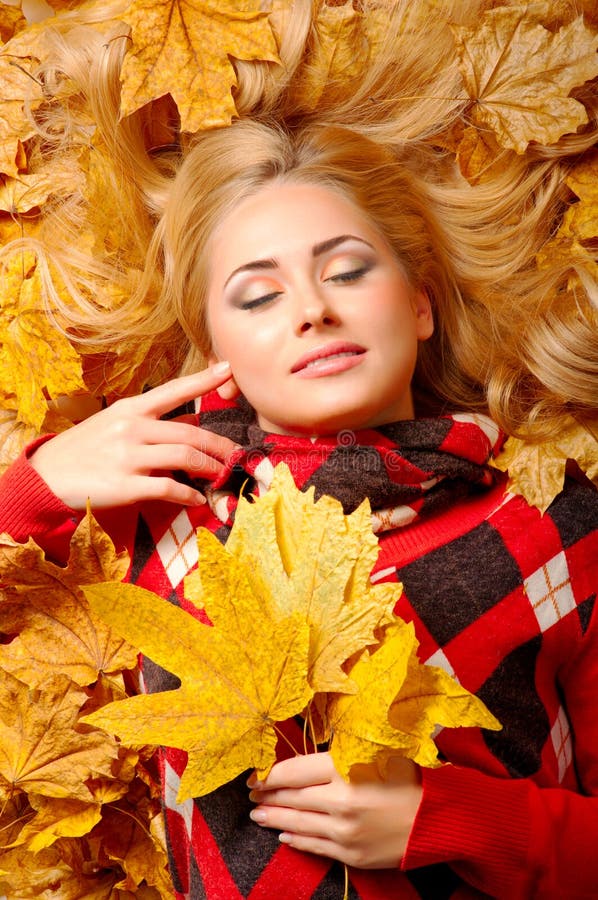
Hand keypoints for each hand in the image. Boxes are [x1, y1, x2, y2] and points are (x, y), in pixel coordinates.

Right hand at [30, 362, 239, 509]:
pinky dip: (189, 494)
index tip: (228, 369)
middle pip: (191, 435)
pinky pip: (169, 488)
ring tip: (222, 475)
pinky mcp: (126, 485)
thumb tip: (190, 427)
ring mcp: (129, 457)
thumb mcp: (113, 424)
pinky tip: (197, 498)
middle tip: (237, 455)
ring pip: (185, 458)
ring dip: (211, 468)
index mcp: (131, 410)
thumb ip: (150, 423)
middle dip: (220, 446)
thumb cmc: (85, 448)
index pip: (174, 391)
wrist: (47, 475)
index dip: (203, 381)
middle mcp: (132, 429)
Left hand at [248, 752, 421, 868]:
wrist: (438, 816)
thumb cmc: (406, 776)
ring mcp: (345, 831)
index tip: (255, 774)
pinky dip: (296, 839)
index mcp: (345, 768)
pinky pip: (315, 846)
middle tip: (251, 793)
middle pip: (292, 797)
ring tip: (258, 814)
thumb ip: (337, 756)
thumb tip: (302, 761)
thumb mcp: (372, 752)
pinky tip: (284, 833)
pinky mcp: (352, 853)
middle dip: (268, 795)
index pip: (294, 771)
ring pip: (298, 823)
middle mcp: (341, 801)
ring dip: (275, 818)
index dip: (269, 773)